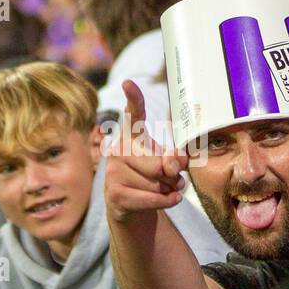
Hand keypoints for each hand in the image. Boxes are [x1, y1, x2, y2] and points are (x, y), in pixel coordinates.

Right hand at [103, 80, 188, 223]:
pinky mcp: (114, 194)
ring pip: (157, 183)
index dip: (133, 98)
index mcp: (131, 134)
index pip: (134, 113)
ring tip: (164, 188)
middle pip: (158, 163)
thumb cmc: (152, 175)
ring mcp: (112, 172)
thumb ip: (175, 157)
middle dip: (174, 175)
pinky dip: (168, 201)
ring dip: (170, 189)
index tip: (128, 83)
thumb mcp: (167, 161)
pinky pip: (152, 198)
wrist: (130, 205)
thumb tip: (172, 166)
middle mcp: (118, 149)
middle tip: (174, 177)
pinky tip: (171, 199)